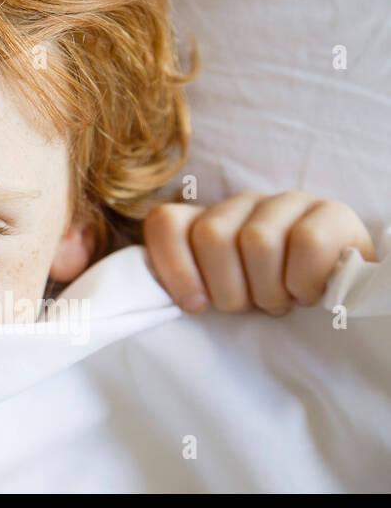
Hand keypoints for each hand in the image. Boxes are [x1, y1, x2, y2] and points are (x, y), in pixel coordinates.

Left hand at [142, 191, 375, 315]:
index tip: (195, 305)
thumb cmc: (270, 296)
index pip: (166, 223)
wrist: (341, 292)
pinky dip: (303, 281)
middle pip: (212, 235)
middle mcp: (243, 202)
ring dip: (269, 290)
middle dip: (230, 288)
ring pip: (257, 241)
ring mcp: (287, 202)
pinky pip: (307, 243)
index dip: (174, 267)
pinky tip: (308, 293)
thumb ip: (192, 288)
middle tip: (252, 305)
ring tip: (282, 300)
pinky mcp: (332, 213)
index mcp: (207, 219)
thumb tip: (184, 300)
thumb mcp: (223, 295)